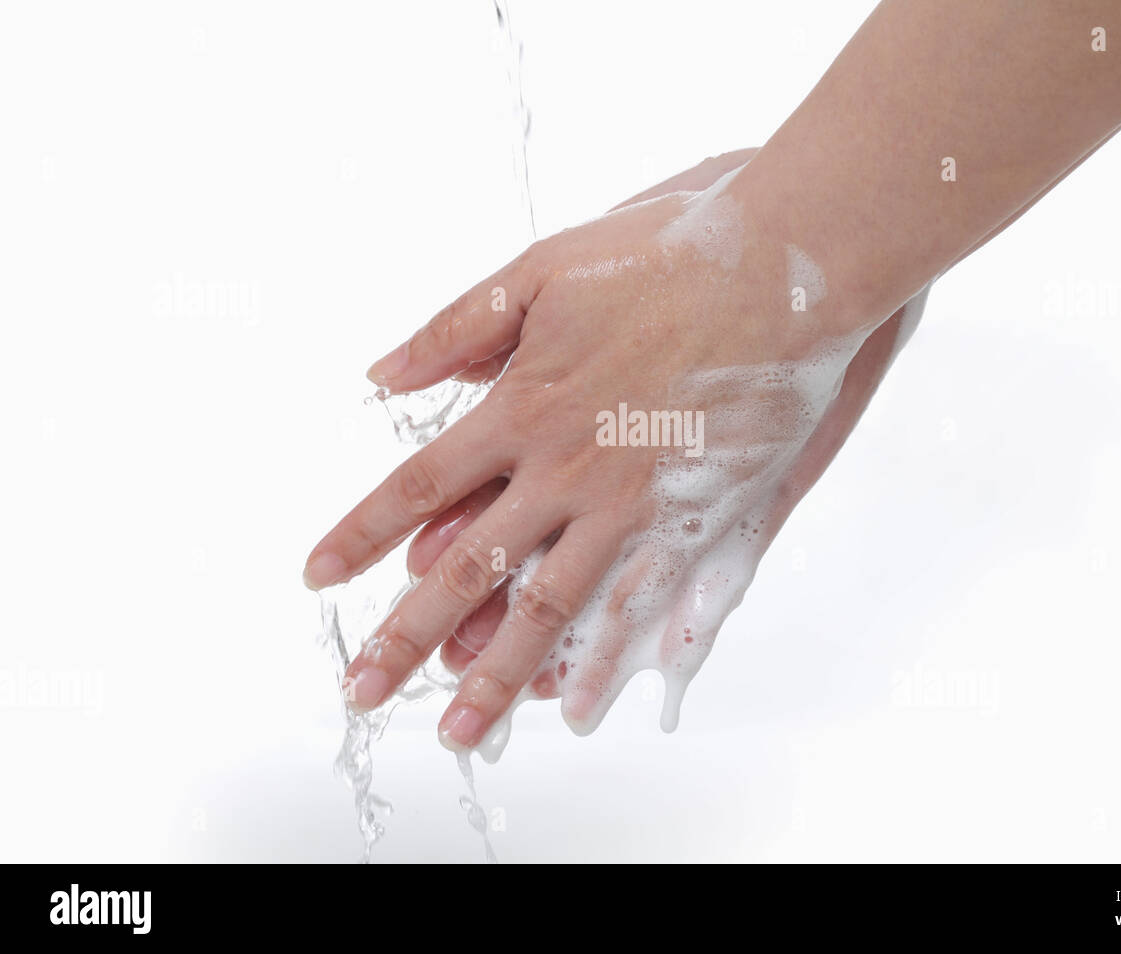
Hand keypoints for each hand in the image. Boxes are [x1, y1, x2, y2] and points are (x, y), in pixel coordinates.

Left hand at [305, 163, 924, 755]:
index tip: (316, 578)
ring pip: (548, 610)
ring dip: (495, 674)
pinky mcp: (695, 524)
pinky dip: (601, 664)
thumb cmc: (664, 260)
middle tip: (363, 692)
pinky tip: (572, 707)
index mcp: (521, 407)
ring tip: (457, 728)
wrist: (783, 273)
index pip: (419, 487)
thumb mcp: (542, 270)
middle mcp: (565, 471)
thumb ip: (458, 328)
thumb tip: (383, 375)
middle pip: (469, 571)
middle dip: (407, 637)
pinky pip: (638, 611)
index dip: (360, 534)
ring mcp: (631, 507)